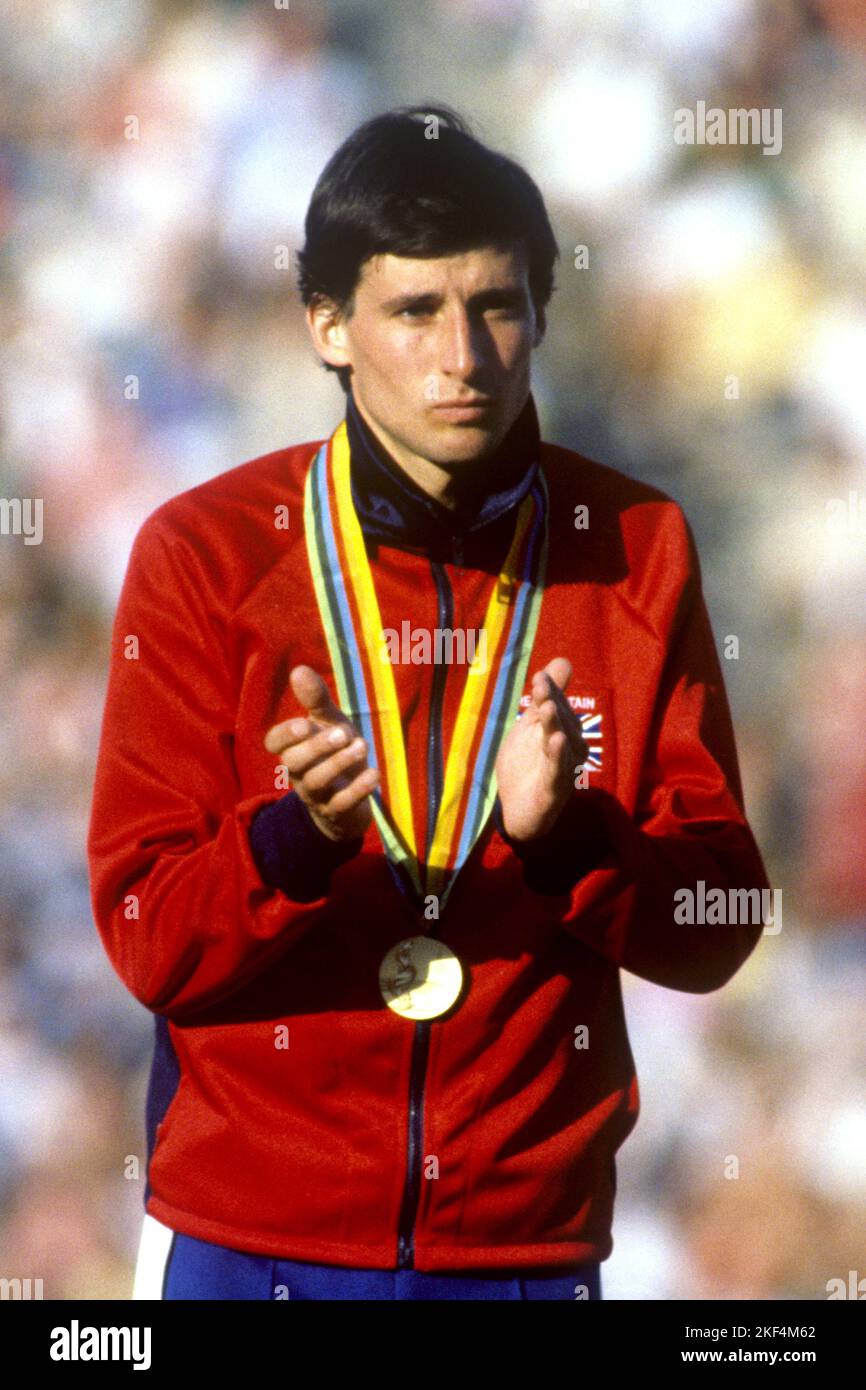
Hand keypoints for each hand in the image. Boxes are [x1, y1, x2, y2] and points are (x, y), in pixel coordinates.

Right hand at [263, 665, 378, 841]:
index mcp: (293, 749)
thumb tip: (299, 670)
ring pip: (316, 783)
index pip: (274, 743)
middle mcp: (299, 773)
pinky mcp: (337, 812)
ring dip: (339, 764)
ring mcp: (317, 796)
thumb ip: (316, 699)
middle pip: (293, 763)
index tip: (305, 723)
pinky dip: (358, 790)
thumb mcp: (328, 723)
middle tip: (343, 733)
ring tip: (361, 745)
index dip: (286, 734)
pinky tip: (374, 773)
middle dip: (316, 747)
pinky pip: (341, 804)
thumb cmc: (335, 752)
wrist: (349, 801)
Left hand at [495, 657, 588, 841]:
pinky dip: (558, 756)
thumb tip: (563, 660)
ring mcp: (564, 771)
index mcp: (565, 733)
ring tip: (549, 707)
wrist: (516, 810)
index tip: (539, 676)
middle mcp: (570, 751)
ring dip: (556, 725)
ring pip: (562, 745)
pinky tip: (556, 741)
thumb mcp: (531, 726)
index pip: (560, 708)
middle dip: (553, 703)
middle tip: (540, 684)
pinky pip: (558, 772)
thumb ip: (546, 697)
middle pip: (564, 723)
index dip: (551, 691)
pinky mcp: (554, 791)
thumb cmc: (526, 765)